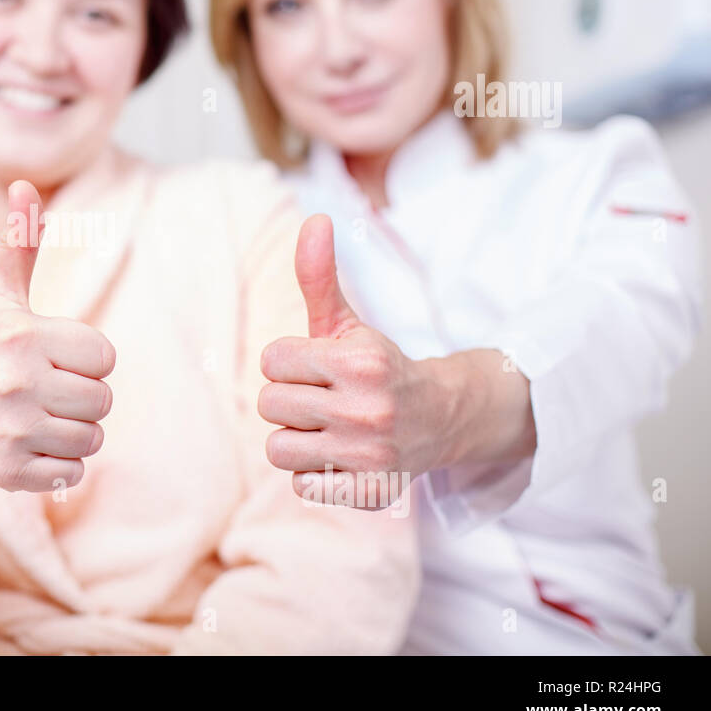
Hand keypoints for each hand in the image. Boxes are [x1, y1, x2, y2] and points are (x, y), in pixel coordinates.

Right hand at [0, 180, 115, 491]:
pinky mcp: (7, 472)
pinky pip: (72, 473)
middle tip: (43, 390)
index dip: (84, 357)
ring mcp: (10, 432)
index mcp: (20, 336)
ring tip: (37, 417)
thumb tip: (24, 185)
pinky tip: (27, 444)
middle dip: (82, 396)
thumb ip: (18, 242)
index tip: (50, 357)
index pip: (104, 356)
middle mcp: (15, 384)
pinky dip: (59, 464)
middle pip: (103, 400)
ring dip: (74, 431)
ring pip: (92, 439)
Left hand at [258, 214, 449, 507]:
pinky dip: (313, 475)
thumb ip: (318, 275)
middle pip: (269, 404)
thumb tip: (314, 218)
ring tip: (327, 429)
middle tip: (324, 399)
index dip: (288, 362)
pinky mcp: (370, 492)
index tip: (318, 367)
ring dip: (296, 439)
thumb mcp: (346, 322)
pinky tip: (340, 457)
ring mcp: (370, 455)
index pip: (271, 361)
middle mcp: (368, 409)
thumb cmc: (375, 366)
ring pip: (277, 449)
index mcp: (360, 362)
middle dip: (290, 399)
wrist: (441, 418)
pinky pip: (300, 486)